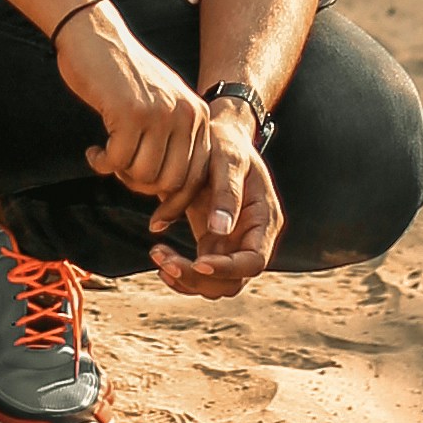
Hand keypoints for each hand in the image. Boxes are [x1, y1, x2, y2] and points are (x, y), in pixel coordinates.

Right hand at [54, 1, 212, 218]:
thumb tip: (168, 194)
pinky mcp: (131, 112)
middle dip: (141, 188)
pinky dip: (101, 163)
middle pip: (170, 182)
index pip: (196, 178)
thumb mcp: (162, 105)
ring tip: (106, 156)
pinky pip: (117, 161)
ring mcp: (160, 113)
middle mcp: (186, 114)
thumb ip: (173, 141)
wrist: (95, 36)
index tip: (155, 219)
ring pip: (143, 175)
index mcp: (199, 116)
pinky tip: (93, 151)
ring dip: (119, 174)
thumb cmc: (123, 76)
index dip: (174, 203)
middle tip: (120, 172)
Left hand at [152, 106, 283, 297]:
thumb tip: (220, 230)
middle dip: (199, 279)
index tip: (197, 263)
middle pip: (232, 281)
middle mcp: (253, 239)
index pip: (253, 261)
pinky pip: (200, 273)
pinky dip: (180, 273)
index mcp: (265, 220)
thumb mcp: (228, 160)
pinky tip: (160, 258)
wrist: (215, 138)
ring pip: (214, 284)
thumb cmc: (225, 143)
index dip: (227, 269)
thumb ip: (226, 193)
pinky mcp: (214, 245)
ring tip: (158, 256)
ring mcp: (233, 245)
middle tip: (165, 262)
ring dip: (186, 279)